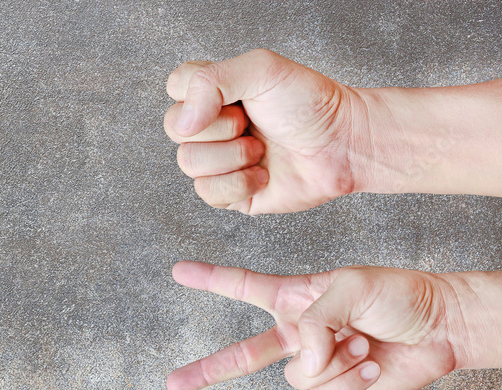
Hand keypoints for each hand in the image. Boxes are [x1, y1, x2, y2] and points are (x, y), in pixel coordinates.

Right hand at [164, 49, 368, 213]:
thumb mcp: (262, 69)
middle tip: (251, 123)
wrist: (341, 144)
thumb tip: (184, 121)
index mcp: (214, 92)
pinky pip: (206, 192)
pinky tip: (262, 174)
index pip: (176, 87)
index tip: (234, 96)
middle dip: (219, 128)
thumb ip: (211, 80)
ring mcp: (217, 160)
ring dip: (232, 157)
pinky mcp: (227, 193)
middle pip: (175, 129)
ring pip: (188, 163)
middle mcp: (211, 126)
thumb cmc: (310, 104)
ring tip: (261, 150)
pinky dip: (239, 183)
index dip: (198, 94)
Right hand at [166, 261, 464, 389]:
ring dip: (335, 361)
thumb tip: (301, 360)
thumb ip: (314, 321)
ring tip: (363, 341)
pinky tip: (370, 362)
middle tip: (173, 385)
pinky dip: (350, 380)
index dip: (209, 280)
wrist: (443, 328)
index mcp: (296, 296)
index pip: (243, 286)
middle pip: (241, 355)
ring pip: (297, 378)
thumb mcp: (352, 287)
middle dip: (206, 371)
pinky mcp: (337, 387)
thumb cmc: (400, 295)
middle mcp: (299, 331)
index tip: (178, 272)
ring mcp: (316, 362)